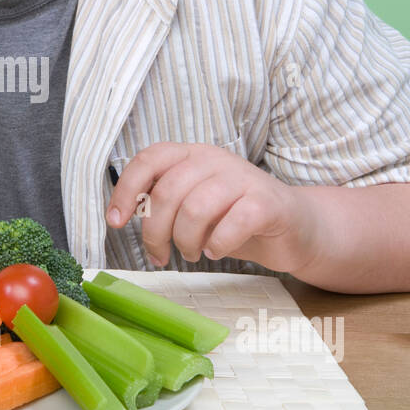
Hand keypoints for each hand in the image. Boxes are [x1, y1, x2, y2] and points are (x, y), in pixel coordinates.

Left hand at [105, 142, 319, 272]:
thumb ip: (162, 202)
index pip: (149, 159)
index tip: (116, 221)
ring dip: (186, 241)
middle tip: (161, 254)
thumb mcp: (192, 205)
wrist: (294, 227)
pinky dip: (218, 244)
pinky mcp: (267, 202)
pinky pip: (233, 223)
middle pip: (168, 192)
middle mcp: (215, 159)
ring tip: (193, 253)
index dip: (126, 190)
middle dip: (156, 233)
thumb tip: (121, 214)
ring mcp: (243, 178)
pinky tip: (217, 251)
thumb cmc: (234, 218)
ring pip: (195, 209)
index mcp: (192, 155)